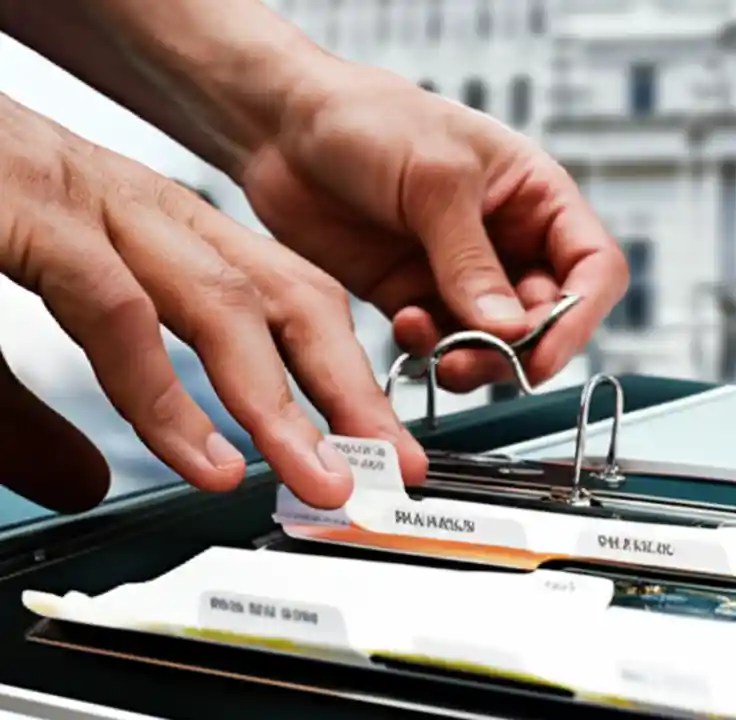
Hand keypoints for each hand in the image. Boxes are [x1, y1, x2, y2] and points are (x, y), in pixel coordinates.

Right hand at [0, 94, 420, 510]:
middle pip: (283, 298)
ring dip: (279, 404)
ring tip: (319, 481)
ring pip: (220, 304)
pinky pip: (113, 308)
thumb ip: (35, 412)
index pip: (282, 297)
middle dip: (347, 390)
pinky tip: (204, 456)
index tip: (375, 448)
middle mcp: (138, 210)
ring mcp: (84, 205)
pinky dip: (162, 391)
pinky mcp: (21, 211)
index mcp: (149, 226)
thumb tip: (87, 481)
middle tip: (389, 471)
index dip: (341, 372)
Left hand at [240, 60, 627, 392]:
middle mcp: (509, 240)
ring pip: (498, 343)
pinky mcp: (416, 297)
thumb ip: (472, 262)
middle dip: (520, 348)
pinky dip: (431, 349)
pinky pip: (443, 343)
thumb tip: (511, 331)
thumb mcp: (435, 182)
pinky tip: (405, 324)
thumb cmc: (368, 119)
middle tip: (479, 358)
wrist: (281, 127)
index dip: (580, 314)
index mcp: (535, 197)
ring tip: (442, 354)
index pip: (594, 267)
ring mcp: (463, 274)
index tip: (543, 350)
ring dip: (475, 359)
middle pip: (550, 318)